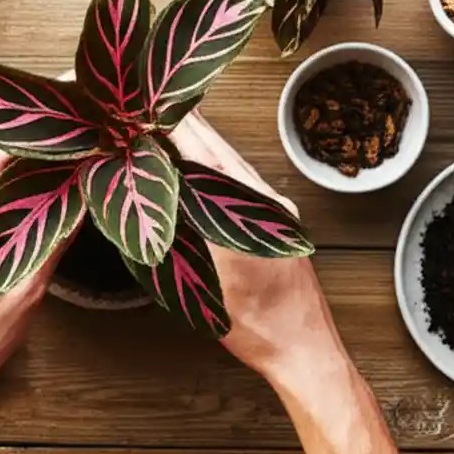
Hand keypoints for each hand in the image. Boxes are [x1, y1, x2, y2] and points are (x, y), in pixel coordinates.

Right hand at [170, 114, 343, 381]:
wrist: (303, 351)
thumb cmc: (258, 326)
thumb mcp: (207, 279)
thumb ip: (186, 233)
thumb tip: (160, 199)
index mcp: (249, 210)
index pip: (204, 156)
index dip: (177, 130)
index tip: (150, 109)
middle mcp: (267, 202)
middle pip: (221, 153)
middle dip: (189, 126)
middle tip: (159, 103)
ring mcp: (275, 213)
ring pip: (233, 167)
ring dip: (204, 144)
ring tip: (176, 124)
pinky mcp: (278, 226)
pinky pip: (242, 185)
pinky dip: (218, 168)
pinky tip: (203, 169)